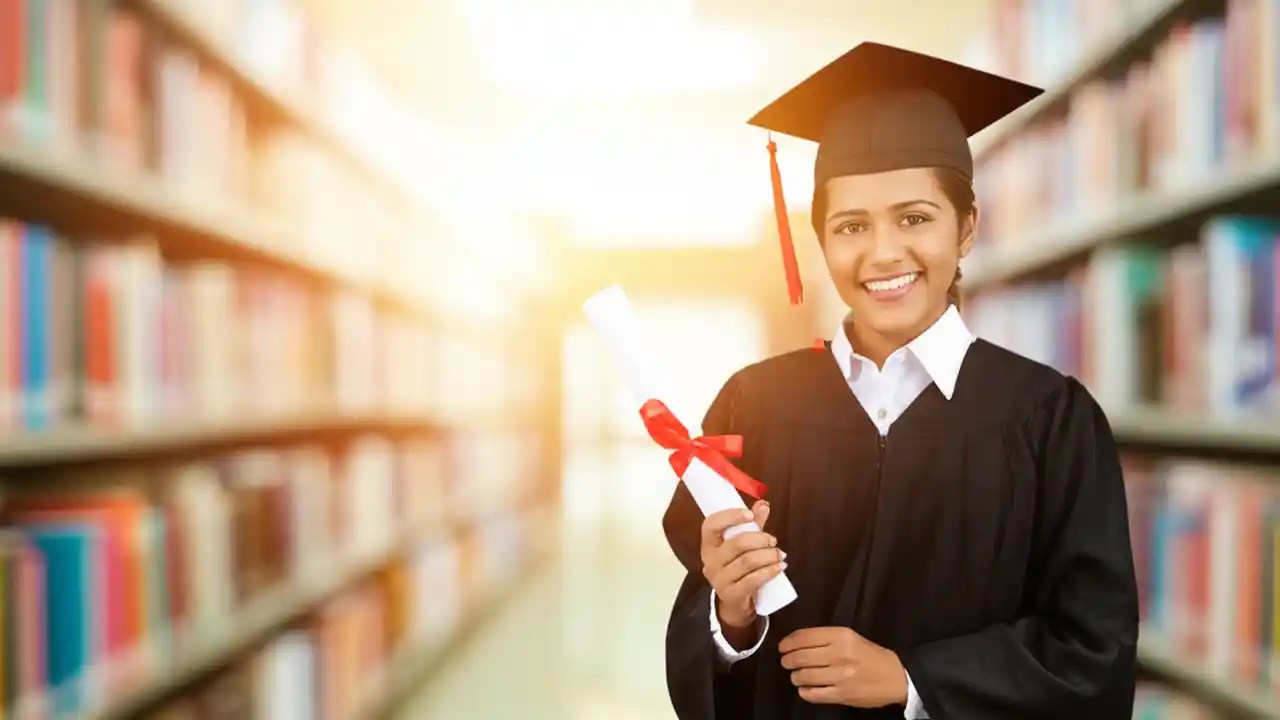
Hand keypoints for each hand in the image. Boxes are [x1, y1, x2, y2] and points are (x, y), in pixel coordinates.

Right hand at [700, 501, 785, 629]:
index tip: (750, 515)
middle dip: (760, 539)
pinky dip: (769, 572)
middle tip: (773, 540)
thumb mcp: (742, 545)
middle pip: (736, 544)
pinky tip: (779, 567)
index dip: (730, 517)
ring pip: (747, 562)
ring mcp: (719, 579)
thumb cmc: (738, 567)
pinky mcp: (731, 595)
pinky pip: (752, 580)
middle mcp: (710, 561)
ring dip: (768, 555)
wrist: (735, 602)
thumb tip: (763, 504)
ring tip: (779, 554)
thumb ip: (752, 525)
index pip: (711, 525)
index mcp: (709, 544)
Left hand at [779, 627, 907, 708]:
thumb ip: (825, 638)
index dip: (788, 642)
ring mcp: (841, 676)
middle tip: (786, 662)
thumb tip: (795, 641)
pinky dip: (804, 691)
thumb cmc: (870, 655)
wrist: (895, 676)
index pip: (804, 637)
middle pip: (800, 657)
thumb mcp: (850, 637)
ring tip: (797, 676)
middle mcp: (839, 654)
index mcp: (841, 636)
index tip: (782, 647)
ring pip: (803, 676)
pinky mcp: (842, 695)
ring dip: (795, 676)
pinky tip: (806, 688)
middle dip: (788, 660)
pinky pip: (813, 694)